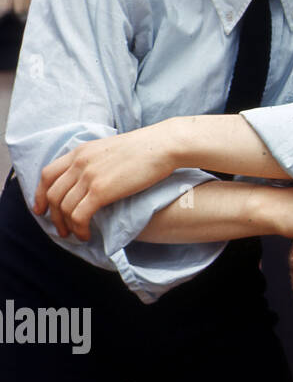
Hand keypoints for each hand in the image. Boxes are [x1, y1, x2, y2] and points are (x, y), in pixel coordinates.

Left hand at [36, 125, 178, 239]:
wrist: (162, 145)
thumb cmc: (146, 148)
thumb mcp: (110, 149)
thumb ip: (95, 161)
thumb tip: (93, 179)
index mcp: (80, 152)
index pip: (48, 174)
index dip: (40, 194)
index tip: (43, 209)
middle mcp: (79, 163)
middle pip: (52, 194)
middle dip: (53, 216)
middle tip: (60, 229)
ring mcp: (88, 176)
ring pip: (63, 207)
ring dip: (66, 225)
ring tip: (75, 235)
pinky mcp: (101, 190)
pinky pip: (79, 215)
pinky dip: (79, 228)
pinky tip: (86, 234)